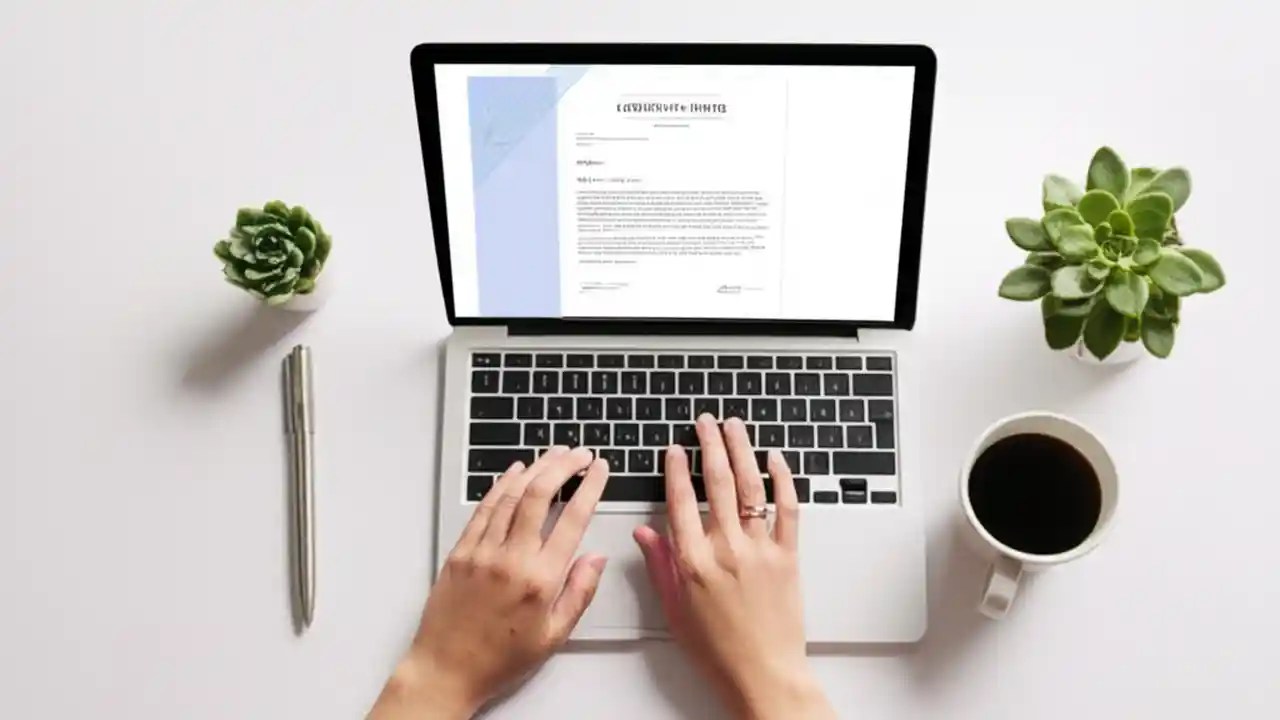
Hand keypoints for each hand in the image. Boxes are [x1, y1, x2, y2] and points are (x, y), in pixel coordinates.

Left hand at [370, 446, 608, 719]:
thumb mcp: (554, 636)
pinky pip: (484, 508)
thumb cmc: (500, 658)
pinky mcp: (460, 551)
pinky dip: (502, 484)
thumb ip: (579, 593)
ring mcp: (482, 551)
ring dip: (536, 468)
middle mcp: (511, 559)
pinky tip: (515, 472)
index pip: (573, 519)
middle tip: (579, 453)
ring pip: (512, 495)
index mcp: (540, 580)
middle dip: (563, 466)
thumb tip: (596, 559)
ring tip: (554, 454)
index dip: (590, 487)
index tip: (600, 470)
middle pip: (540, 494)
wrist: (446, 670)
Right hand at [634, 416, 834, 719]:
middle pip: (717, 482)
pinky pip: (787, 509)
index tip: (675, 449)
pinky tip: (774, 459)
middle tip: (705, 422)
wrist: (763, 674)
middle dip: (710, 444)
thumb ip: (659, 566)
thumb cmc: (718, 650)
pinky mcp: (788, 556)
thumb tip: (644, 532)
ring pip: (750, 486)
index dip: (677, 469)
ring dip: (741, 450)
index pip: (680, 501)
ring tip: (734, 426)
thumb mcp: (674, 610)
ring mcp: (760, 550)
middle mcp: (726, 549)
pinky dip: (782, 480)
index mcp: (693, 563)